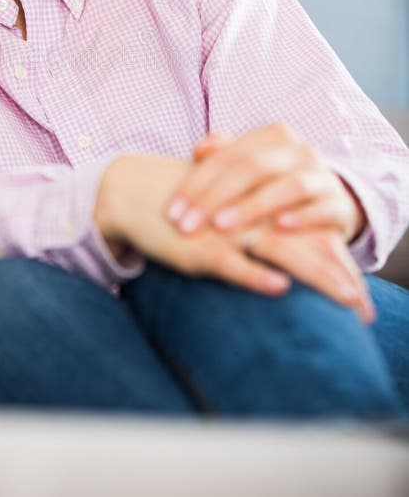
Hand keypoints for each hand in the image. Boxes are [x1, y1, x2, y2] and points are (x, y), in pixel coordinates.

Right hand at [96, 153, 374, 323]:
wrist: (132, 192)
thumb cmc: (181, 204)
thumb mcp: (220, 210)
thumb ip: (248, 224)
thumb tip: (277, 261)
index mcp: (255, 205)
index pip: (305, 229)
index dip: (333, 256)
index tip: (358, 290)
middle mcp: (248, 216)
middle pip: (304, 243)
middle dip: (336, 273)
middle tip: (362, 304)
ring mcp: (225, 231)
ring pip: (279, 252)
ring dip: (315, 275)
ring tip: (347, 299)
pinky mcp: (200, 248)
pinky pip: (232, 263)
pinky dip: (256, 274)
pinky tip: (280, 287)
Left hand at [165, 123, 366, 244]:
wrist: (327, 201)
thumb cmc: (274, 185)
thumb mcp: (249, 167)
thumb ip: (223, 155)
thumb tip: (199, 149)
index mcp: (272, 136)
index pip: (227, 155)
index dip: (196, 183)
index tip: (171, 212)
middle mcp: (298, 150)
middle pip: (252, 168)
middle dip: (215, 198)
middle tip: (187, 225)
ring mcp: (322, 175)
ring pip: (287, 186)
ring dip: (252, 207)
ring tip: (223, 227)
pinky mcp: (339, 204)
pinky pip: (322, 208)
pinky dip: (302, 217)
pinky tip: (279, 228)